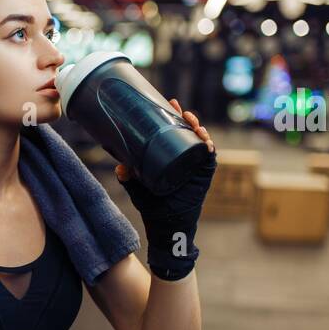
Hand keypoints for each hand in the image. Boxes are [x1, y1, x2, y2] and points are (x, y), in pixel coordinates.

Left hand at [114, 99, 217, 280]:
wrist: (164, 226)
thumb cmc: (152, 207)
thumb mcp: (136, 187)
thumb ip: (127, 176)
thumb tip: (119, 166)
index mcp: (170, 158)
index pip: (173, 132)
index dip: (172, 117)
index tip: (168, 103)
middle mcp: (184, 160)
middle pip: (188, 133)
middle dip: (185, 118)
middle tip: (178, 107)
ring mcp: (195, 168)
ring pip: (200, 143)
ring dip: (198, 130)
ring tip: (191, 120)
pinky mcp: (203, 178)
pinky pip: (209, 160)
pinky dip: (208, 149)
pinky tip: (204, 140)